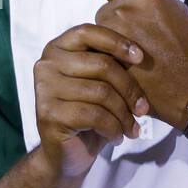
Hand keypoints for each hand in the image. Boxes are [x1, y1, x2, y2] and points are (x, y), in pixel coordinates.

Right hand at [34, 23, 149, 178]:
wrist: (67, 155)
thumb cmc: (90, 114)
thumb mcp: (100, 83)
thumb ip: (110, 64)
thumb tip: (140, 55)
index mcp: (57, 48)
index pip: (89, 32)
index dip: (117, 42)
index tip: (141, 59)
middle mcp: (46, 65)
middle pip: (101, 64)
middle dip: (130, 89)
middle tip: (143, 109)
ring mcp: (44, 89)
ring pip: (101, 93)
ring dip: (124, 115)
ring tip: (132, 128)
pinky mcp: (49, 114)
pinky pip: (94, 115)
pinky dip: (113, 129)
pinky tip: (117, 137)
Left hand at [96, 0, 187, 128]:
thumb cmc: (184, 42)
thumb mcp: (170, 3)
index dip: (123, 0)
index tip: (138, 17)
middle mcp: (125, 10)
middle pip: (104, 8)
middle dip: (117, 20)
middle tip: (141, 38)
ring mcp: (115, 36)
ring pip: (99, 29)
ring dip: (111, 39)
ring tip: (135, 52)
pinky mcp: (109, 58)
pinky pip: (98, 50)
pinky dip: (109, 56)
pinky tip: (127, 65)